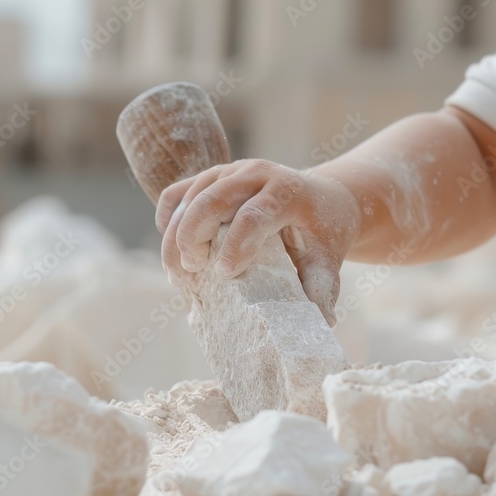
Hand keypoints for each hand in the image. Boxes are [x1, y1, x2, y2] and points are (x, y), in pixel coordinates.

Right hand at [156, 159, 361, 325]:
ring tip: (179, 275)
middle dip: (193, 238)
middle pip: (212, 200)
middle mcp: (257, 173)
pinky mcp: (211, 177)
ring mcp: (230, 171)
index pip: (254, 215)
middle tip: (192, 273)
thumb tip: (318, 325)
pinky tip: (172, 252)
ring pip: (190, 198)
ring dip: (175, 238)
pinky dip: (167, 221)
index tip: (224, 275)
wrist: (320, 198)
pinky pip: (176, 194)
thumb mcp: (327, 261)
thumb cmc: (321, 234)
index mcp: (288, 191)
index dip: (235, 246)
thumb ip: (322, 290)